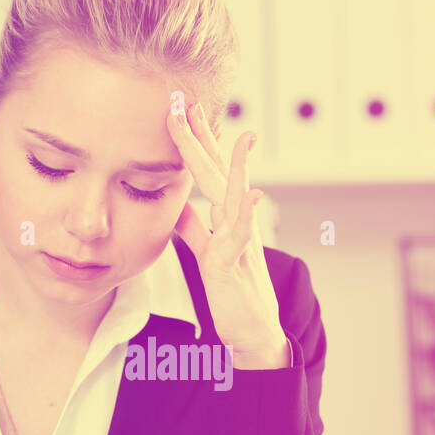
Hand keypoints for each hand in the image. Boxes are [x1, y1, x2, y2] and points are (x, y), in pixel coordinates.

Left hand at [167, 101, 289, 369]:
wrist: (254, 331)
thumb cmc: (234, 291)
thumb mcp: (209, 253)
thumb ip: (194, 228)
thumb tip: (180, 204)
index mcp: (225, 218)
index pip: (207, 172)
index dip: (196, 141)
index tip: (181, 110)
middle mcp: (235, 223)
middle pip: (217, 173)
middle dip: (204, 139)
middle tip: (190, 104)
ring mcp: (238, 242)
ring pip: (236, 197)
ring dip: (237, 166)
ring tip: (243, 136)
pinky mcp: (235, 265)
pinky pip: (243, 237)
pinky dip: (247, 215)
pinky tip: (253, 194)